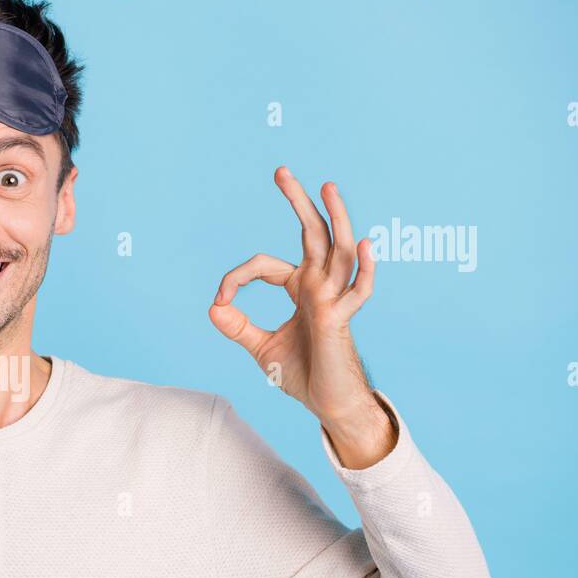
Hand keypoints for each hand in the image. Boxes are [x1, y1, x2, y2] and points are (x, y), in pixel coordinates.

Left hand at [208, 166, 393, 466]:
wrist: (328, 405)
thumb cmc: (303, 373)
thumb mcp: (261, 348)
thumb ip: (238, 328)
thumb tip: (214, 308)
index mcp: (301, 289)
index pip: (265, 266)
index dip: (236, 278)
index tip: (220, 300)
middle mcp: (319, 287)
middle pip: (312, 235)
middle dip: (298, 202)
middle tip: (280, 171)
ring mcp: (333, 301)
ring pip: (339, 252)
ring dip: (335, 219)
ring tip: (328, 187)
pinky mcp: (341, 322)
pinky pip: (358, 293)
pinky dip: (364, 270)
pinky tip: (364, 244)